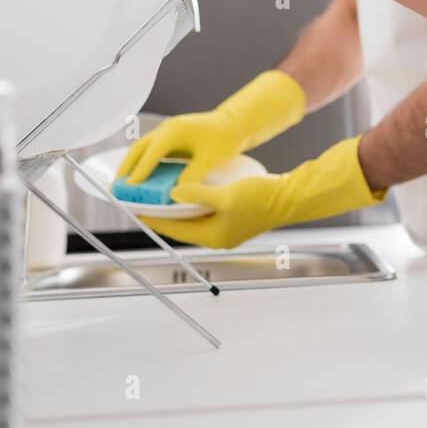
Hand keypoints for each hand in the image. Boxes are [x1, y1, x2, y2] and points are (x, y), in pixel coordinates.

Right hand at [113, 72, 306, 189]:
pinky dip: (143, 163)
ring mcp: (168, 132)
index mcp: (174, 132)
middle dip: (126, 168)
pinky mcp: (171, 137)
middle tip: (116, 187)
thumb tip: (174, 193)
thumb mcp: (209, 160)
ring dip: (132, 165)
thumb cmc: (224, 138)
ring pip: (142, 149)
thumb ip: (191, 176)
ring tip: (123, 185)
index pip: (150, 154)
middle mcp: (167, 129)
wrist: (234, 124)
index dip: (139, 172)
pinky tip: (141, 177)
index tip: (129, 187)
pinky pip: (152, 150)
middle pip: (138, 149)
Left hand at [139, 172, 306, 249]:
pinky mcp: (232, 219)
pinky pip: (205, 213)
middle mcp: (216, 237)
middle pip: (181, 226)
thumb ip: (198, 194)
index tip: (135, 210)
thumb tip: (174, 193)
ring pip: (192, 220)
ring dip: (177, 209)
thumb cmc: (262, 199)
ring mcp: (225, 229)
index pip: (174, 228)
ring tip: (161, 195)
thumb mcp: (226, 195)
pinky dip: (193, 204)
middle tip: (144, 201)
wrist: (289, 198)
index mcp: (212, 236)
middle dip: (163, 214)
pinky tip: (189, 191)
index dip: (153, 218)